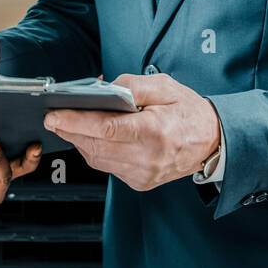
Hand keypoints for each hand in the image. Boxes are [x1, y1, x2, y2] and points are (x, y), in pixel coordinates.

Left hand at [43, 73, 219, 191]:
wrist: (213, 141)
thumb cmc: (188, 110)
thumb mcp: (164, 86)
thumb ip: (131, 85)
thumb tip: (101, 89)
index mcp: (156, 131)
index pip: (106, 128)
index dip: (75, 121)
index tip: (54, 114)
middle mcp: (149, 158)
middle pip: (96, 145)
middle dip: (70, 131)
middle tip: (54, 117)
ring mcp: (144, 174)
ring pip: (97, 159)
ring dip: (79, 142)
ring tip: (68, 125)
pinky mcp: (141, 182)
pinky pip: (107, 167)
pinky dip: (95, 152)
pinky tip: (92, 138)